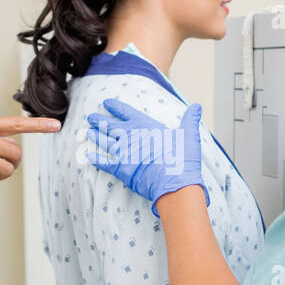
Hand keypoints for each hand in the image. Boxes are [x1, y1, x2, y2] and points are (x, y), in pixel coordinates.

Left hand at [84, 100, 207, 216]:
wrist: (174, 182)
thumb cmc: (182, 158)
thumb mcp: (189, 134)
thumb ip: (189, 120)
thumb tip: (197, 107)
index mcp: (144, 125)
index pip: (125, 112)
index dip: (115, 107)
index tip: (106, 103)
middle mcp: (130, 135)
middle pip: (109, 125)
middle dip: (99, 121)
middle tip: (90, 118)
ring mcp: (123, 151)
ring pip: (103, 141)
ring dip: (95, 137)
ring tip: (87, 132)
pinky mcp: (119, 168)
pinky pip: (102, 162)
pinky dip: (94, 159)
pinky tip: (88, 156)